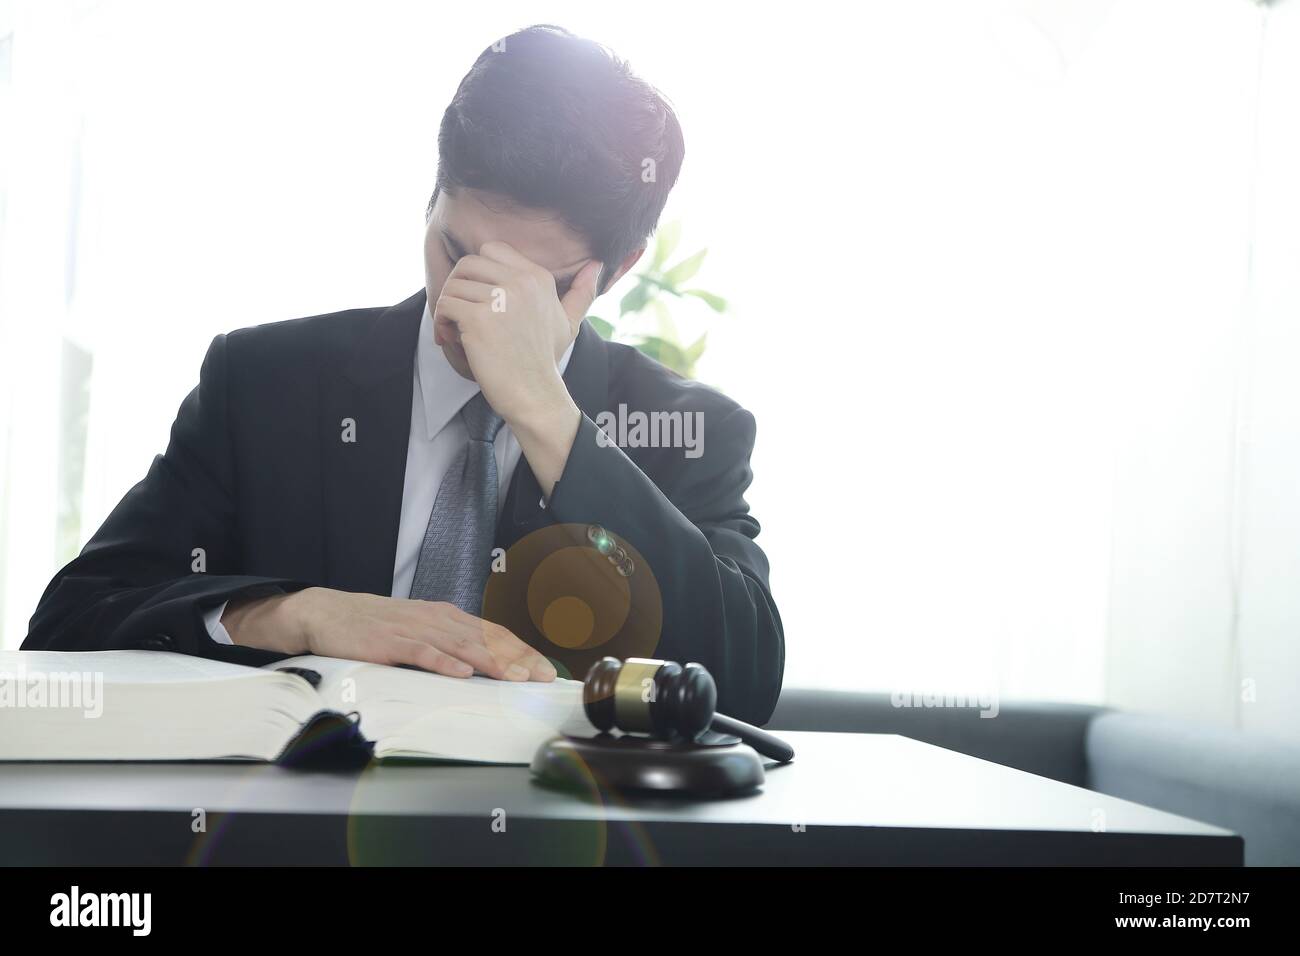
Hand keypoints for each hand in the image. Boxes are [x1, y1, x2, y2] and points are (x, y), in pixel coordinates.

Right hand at [222, 587, 556, 681]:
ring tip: (515, 676)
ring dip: (491, 661)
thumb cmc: (376, 625)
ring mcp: (414, 629)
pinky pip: (422, 652)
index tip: (544, 669)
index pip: (493, 633)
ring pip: (460, 645)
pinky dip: (443, 662)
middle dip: (517, 658)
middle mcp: (436, 619)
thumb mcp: (419, 628)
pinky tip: (461, 672)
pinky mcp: (390, 641)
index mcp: (446, 616)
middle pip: (485, 639)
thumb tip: (482, 664)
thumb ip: (448, 643)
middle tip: (542, 676)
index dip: (521, 650)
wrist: (328, 612)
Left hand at [432, 240, 600, 426]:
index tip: (478, 296)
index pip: (492, 250)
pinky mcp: (479, 319)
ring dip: (446, 307)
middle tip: (458, 311)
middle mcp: (521, 282)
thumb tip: (597, 264)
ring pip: (453, 285)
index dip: (478, 271)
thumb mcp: (569, 322)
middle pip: (468, 263)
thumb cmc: (545, 360)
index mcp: (538, 277)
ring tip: (453, 329)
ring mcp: (499, 299)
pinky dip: (441, 322)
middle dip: (457, 286)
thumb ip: (582, 292)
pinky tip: (449, 338)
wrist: (535, 394)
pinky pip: (445, 305)